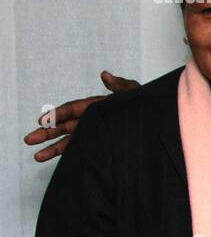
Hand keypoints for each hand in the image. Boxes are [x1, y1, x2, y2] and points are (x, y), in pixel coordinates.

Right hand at [23, 71, 138, 161]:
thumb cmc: (144, 105)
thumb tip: (105, 75)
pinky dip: (69, 155)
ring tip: (37, 156)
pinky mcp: (100, 146)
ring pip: (69, 140)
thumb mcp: (134, 93)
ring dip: (53, 148)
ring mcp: (94, 133)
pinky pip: (81, 150)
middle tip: (29, 140)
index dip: (57, 115)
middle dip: (46, 133)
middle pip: (64, 126)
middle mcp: (91, 120)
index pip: (72, 110)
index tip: (43, 121)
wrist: (156, 123)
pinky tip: (56, 162)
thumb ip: (120, 85)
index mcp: (95, 106)